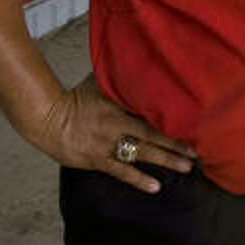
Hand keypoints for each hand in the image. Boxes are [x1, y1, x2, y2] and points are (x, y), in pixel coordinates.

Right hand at [32, 73, 196, 193]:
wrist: (46, 118)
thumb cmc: (74, 98)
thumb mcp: (98, 82)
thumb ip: (118, 76)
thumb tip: (134, 57)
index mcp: (118, 106)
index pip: (151, 113)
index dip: (172, 119)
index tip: (194, 122)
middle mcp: (117, 126)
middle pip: (152, 135)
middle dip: (176, 143)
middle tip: (199, 150)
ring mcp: (108, 145)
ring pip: (142, 154)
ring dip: (165, 161)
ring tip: (187, 167)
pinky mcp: (98, 161)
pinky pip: (121, 172)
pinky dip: (139, 180)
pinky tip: (155, 186)